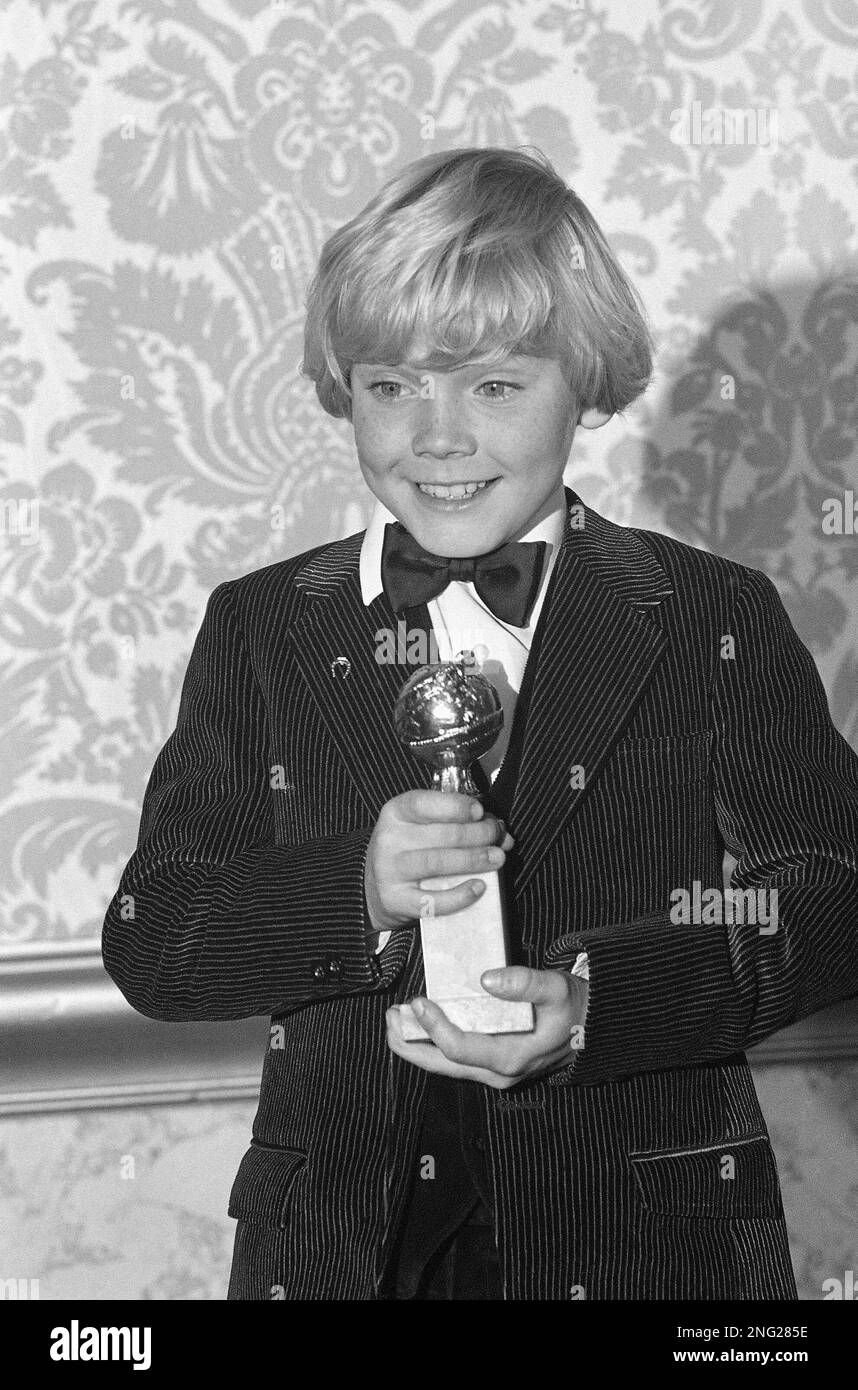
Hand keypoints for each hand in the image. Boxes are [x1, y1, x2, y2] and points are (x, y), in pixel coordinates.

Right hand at [364, 789, 513, 935]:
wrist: (373, 886)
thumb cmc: (409, 849)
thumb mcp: (424, 827)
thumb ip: (460, 823)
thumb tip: (502, 834)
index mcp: (396, 812)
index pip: (422, 803)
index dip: (454, 806)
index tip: (479, 811)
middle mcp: (389, 839)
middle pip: (439, 835)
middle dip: (477, 834)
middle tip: (497, 837)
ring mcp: (390, 871)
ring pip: (436, 863)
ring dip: (473, 859)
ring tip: (497, 858)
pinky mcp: (396, 900)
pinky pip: (431, 900)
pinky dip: (459, 895)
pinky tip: (478, 887)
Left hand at [385, 966, 587, 1088]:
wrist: (590, 1028)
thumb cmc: (572, 1008)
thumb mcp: (556, 988)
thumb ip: (525, 983)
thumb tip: (488, 979)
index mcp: (511, 1058)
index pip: (459, 1049)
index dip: (434, 1027)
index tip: (417, 1001)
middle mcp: (498, 1073)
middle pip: (442, 1065)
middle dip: (410, 1043)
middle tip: (389, 1018)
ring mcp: (494, 1073)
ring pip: (445, 1065)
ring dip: (417, 1044)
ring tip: (396, 1020)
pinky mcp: (492, 1065)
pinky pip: (455, 1059)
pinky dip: (433, 1044)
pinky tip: (422, 1024)